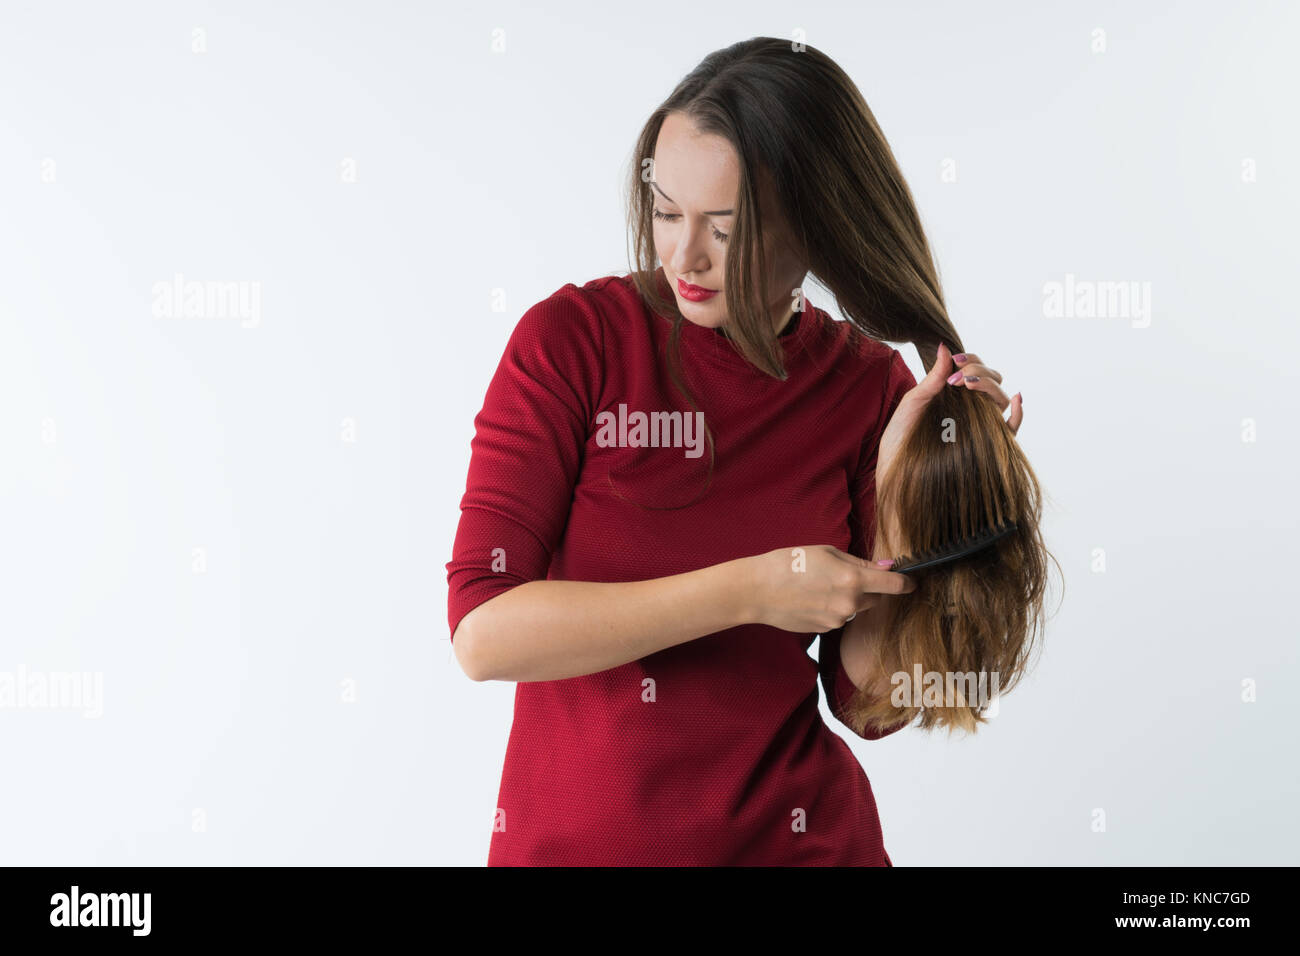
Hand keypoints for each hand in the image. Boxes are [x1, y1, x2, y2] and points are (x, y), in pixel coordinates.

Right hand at [746, 545, 915, 632]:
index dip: (906, 583)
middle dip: (868, 588)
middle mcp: (850, 603)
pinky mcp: (826, 630)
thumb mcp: (826, 552)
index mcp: (853, 579)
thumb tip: (886, 567)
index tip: (911, 582)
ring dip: (849, 598)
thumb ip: (859, 562)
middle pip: (875, 598)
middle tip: (843, 574)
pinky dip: (833, 608)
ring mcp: (838, 620)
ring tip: (821, 585)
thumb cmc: (789, 563)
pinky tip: (812, 598)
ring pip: (856, 608)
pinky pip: (839, 617)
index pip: (894, 585)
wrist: (758, 590)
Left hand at [877, 342, 1023, 491]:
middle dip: (980, 372)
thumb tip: (946, 346)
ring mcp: (980, 425)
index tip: (956, 363)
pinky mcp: (987, 444)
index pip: (976, 369)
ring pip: (1001, 400)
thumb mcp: (914, 401)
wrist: (896, 466)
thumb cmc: (901, 435)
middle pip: (993, 381)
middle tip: (960, 378)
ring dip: (991, 387)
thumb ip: (934, 376)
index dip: (972, 361)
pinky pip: (1012, 429)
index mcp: (955, 394)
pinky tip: (1016, 399)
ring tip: (970, 386)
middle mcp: (971, 407)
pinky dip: (1018, 413)